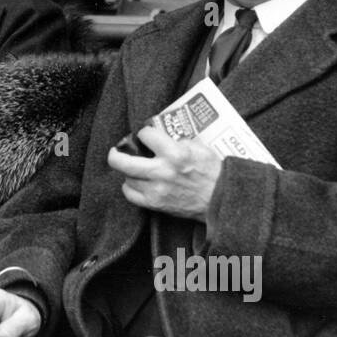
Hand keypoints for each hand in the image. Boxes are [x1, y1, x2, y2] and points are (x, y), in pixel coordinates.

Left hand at [107, 126, 222, 220]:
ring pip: (127, 178)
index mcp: (174, 153)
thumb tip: (161, 134)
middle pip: (123, 162)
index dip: (144, 133)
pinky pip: (131, 195)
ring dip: (129, 171)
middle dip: (116, 154)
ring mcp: (157, 189)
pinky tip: (137, 182)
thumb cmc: (212, 172)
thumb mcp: (199, 147)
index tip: (146, 135)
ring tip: (135, 168)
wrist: (220, 199)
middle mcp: (162, 171)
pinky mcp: (156, 204)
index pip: (146, 135)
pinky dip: (130, 187)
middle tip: (116, 151)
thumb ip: (178, 139)